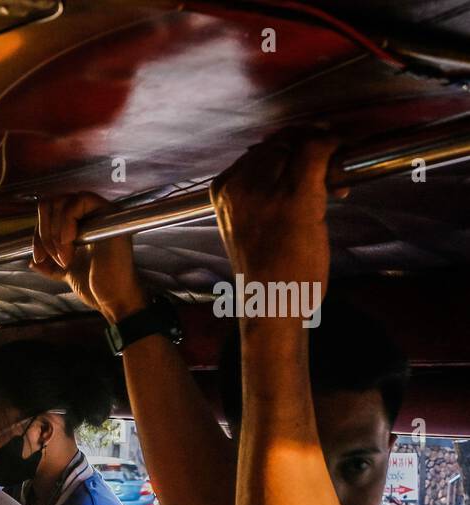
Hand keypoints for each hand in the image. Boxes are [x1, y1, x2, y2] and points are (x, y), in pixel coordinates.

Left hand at [31, 192, 146, 322]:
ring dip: (54, 231)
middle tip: (48, 256)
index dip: (38, 233)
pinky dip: (66, 222)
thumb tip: (31, 262)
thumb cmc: (95, 286)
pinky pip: (79, 202)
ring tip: (63, 257)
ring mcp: (102, 212)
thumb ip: (49, 265)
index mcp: (81, 225)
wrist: (112, 298)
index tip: (38, 257)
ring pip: (63, 201)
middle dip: (43, 232)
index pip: (50, 213)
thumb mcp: (65, 273)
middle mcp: (92, 214)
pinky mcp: (110, 214)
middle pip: (53, 202)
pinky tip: (69, 244)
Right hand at [210, 128, 341, 296]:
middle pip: (280, 141)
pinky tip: (343, 156)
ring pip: (299, 142)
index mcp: (221, 191)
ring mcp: (264, 191)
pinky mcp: (294, 197)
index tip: (310, 158)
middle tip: (327, 166)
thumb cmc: (265, 268)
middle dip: (308, 145)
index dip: (290, 147)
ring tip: (334, 179)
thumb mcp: (247, 223)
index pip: (260, 149)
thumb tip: (292, 160)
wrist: (271, 303)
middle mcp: (237, 186)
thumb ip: (258, 192)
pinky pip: (317, 151)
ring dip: (323, 149)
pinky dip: (334, 146)